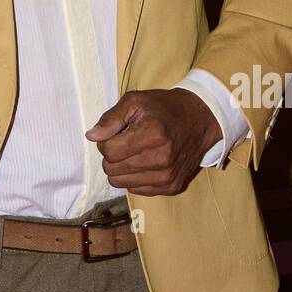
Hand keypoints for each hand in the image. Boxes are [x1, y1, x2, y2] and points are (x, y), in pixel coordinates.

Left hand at [85, 88, 220, 196]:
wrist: (199, 119)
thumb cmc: (163, 108)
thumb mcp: (135, 101)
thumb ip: (111, 119)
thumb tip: (92, 136)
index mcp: (152, 135)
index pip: (108, 151)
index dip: (106, 141)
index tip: (118, 133)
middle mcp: (161, 160)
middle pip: (111, 170)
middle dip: (113, 155)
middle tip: (127, 141)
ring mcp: (167, 177)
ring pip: (120, 183)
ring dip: (122, 168)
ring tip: (136, 152)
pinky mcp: (171, 187)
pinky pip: (136, 190)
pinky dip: (135, 177)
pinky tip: (147, 161)